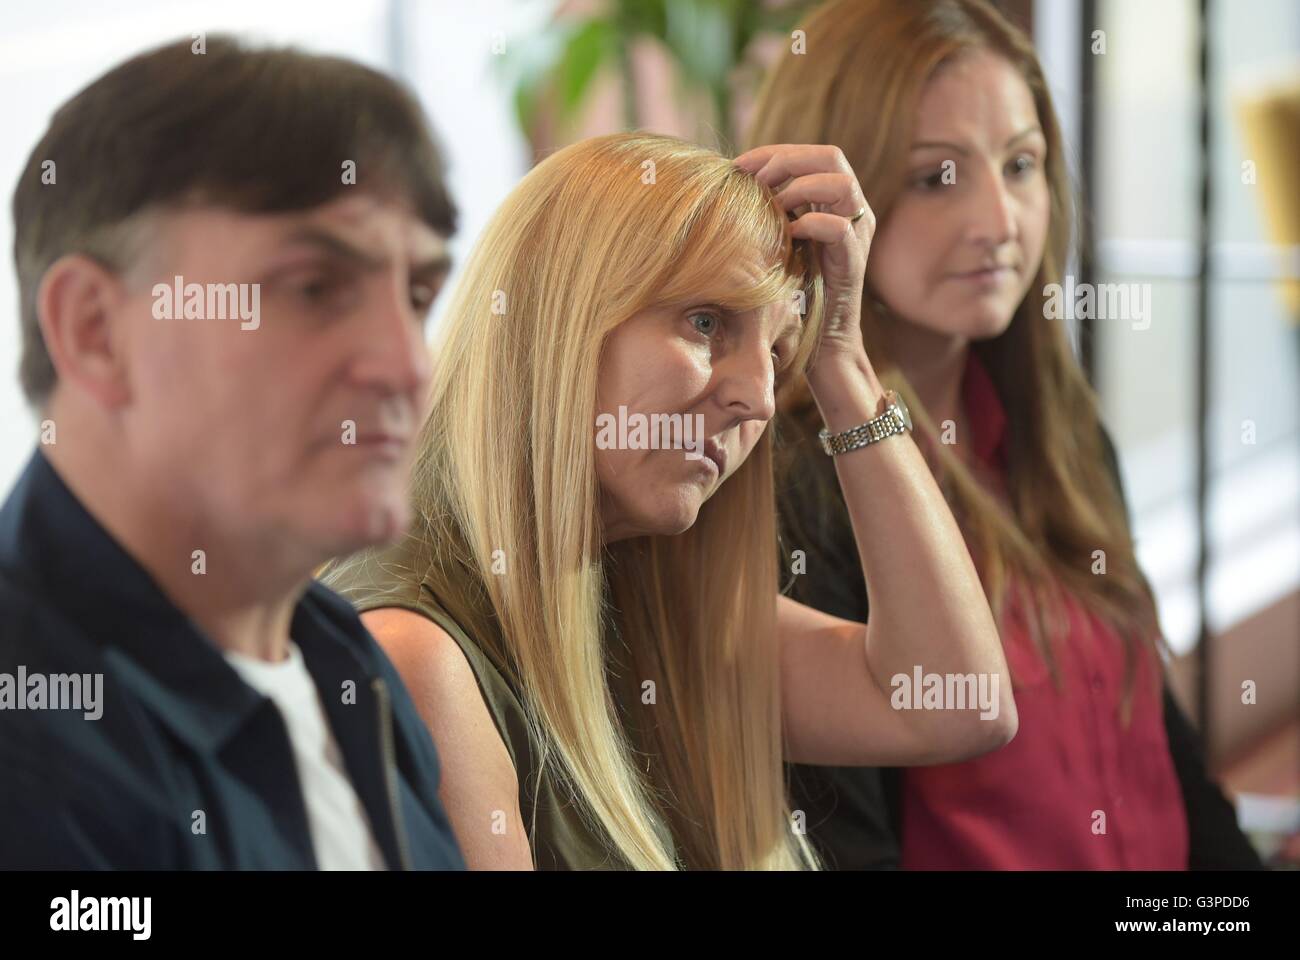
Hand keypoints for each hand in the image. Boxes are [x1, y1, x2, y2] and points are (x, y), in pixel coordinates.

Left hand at [733, 144, 875, 369]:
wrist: (818, 340)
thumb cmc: (792, 290)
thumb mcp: (778, 240)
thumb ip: (770, 209)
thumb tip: (732, 183)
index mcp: (836, 200)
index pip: (813, 153)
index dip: (774, 152)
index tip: (738, 165)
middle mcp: (853, 211)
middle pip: (831, 157)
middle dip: (787, 162)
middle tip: (754, 181)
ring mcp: (857, 235)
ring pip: (842, 185)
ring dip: (800, 189)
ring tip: (774, 208)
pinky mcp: (853, 263)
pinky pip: (839, 228)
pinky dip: (810, 224)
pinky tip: (788, 236)